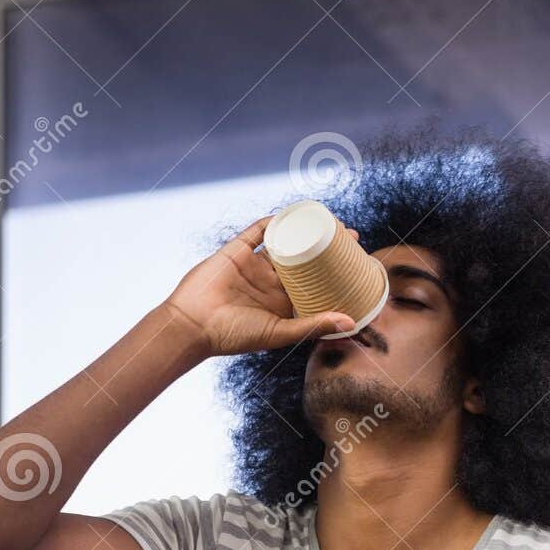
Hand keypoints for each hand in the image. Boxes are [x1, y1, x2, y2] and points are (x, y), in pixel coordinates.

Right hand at [161, 215, 358, 360]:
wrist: (192, 325)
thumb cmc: (234, 336)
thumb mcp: (279, 333)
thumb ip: (313, 325)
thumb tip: (350, 320)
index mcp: (282, 303)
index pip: (315, 285)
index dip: (334, 274)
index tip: (356, 263)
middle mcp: (270, 283)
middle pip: (305, 260)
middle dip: (326, 248)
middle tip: (350, 237)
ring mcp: (255, 265)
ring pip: (286, 242)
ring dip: (305, 231)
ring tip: (328, 221)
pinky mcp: (238, 250)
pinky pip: (260, 230)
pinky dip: (277, 221)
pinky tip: (296, 214)